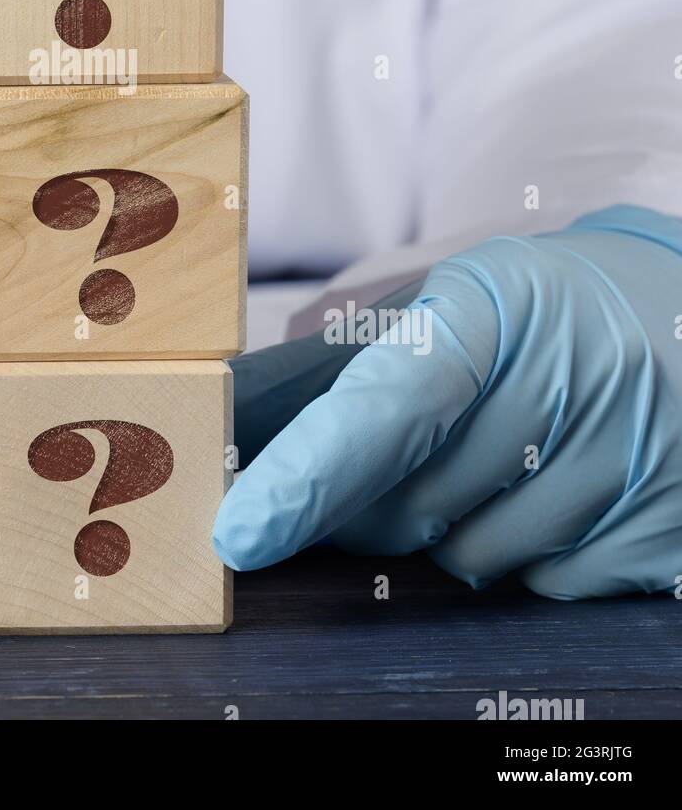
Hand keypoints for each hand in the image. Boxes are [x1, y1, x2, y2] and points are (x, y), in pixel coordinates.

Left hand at [214, 205, 681, 598]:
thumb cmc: (547, 309)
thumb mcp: (466, 297)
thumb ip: (379, 371)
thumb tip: (279, 476)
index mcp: (500, 305)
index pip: (386, 405)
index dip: (308, 476)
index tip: (244, 534)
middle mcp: (578, 376)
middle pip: (420, 503)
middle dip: (379, 505)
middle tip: (393, 468)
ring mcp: (637, 456)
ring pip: (479, 557)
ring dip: (457, 531)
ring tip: (502, 460)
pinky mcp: (671, 527)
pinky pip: (550, 584)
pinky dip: (531, 554)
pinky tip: (560, 490)